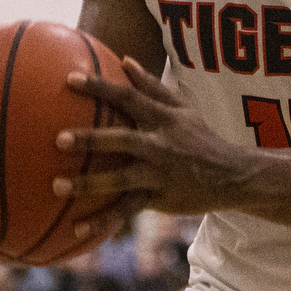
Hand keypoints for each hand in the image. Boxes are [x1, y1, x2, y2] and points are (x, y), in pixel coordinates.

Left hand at [54, 57, 255, 236]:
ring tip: (57, 186)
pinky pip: (126, 211)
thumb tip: (125, 60)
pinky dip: (103, 222)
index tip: (69, 79)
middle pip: (120, 139)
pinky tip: (76, 231)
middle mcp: (159, 145)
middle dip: (91, 139)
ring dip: (88, 184)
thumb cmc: (201, 137)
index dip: (99, 87)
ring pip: (119, 180)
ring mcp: (158, 174)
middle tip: (59, 139)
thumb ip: (152, 86)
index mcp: (162, 119)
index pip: (128, 97)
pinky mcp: (159, 199)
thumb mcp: (183, 108)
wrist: (233, 175)